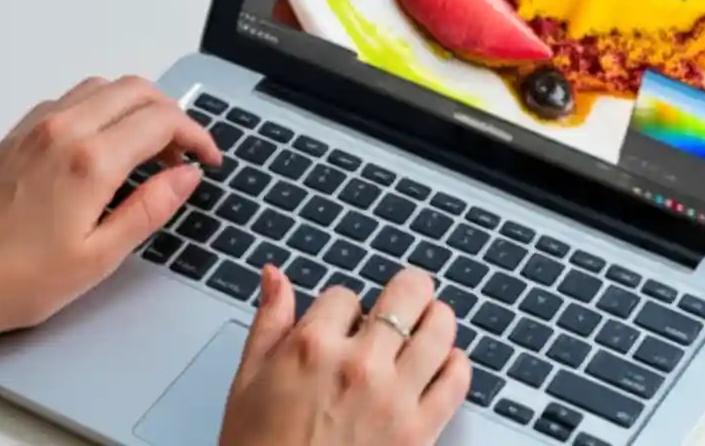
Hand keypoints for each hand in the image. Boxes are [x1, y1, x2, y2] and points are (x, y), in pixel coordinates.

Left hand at [0, 76, 220, 339]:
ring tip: (149, 148)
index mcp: (90, 162)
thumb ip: (151, 208)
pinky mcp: (18, 133)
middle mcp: (63, 131)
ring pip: (105, 86)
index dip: (197, 136)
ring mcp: (37, 127)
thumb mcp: (100, 257)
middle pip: (138, 90)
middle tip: (184, 153)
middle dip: (173, 115)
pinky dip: (103, 109)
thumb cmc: (17, 279)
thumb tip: (186, 176)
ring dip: (138, 107)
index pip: (163, 120)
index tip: (207, 159)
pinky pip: (73, 99)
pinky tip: (106, 146)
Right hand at [220, 267, 470, 445]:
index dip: (344, 308)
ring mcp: (393, 397)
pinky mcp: (420, 430)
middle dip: (406, 292)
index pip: (345, 295)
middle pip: (409, 292)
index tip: (342, 327)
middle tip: (402, 304)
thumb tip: (276, 275)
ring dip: (435, 321)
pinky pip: (457, 379)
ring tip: (425, 330)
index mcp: (311, 348)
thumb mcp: (247, 383)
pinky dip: (455, 366)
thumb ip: (269, 322)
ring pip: (441, 326)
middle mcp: (358, 365)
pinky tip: (439, 367)